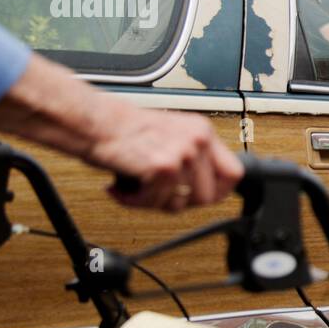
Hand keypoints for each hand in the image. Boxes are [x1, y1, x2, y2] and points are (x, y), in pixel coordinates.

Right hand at [88, 105, 243, 210]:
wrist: (94, 123)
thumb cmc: (125, 132)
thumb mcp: (171, 138)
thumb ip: (193, 161)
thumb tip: (207, 193)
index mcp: (203, 132)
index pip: (234, 173)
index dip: (218, 193)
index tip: (197, 198)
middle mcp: (198, 140)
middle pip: (207, 197)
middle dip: (179, 203)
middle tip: (155, 193)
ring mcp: (183, 153)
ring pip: (181, 204)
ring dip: (153, 202)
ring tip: (136, 187)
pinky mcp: (165, 166)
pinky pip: (157, 202)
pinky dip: (136, 201)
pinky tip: (123, 186)